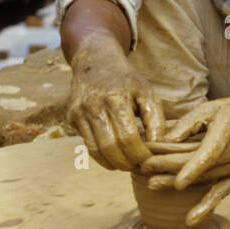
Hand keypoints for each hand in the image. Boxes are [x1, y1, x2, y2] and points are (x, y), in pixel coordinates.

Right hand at [66, 37, 164, 168]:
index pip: (128, 138)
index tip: (149, 160)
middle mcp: (93, 106)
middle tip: (139, 167)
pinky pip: (87, 145)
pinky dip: (101, 157)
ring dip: (114, 164)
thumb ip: (156, 120)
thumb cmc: (126, 81)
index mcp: (115, 98)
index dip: (140, 155)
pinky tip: (114, 158)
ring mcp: (78, 112)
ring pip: (96, 151)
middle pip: (110, 148)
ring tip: (127, 165)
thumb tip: (159, 147)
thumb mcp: (147, 93)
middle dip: (127, 163)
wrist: (95, 62)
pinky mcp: (71, 117)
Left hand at [139, 92, 229, 224]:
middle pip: (198, 166)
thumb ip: (189, 124)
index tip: (176, 181)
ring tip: (151, 184)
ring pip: (203, 179)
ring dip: (175, 182)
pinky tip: (190, 220)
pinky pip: (221, 194)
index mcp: (228, 132)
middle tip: (142, 167)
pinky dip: (205, 207)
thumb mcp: (213, 108)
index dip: (192, 168)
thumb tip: (164, 140)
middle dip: (168, 167)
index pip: (209, 153)